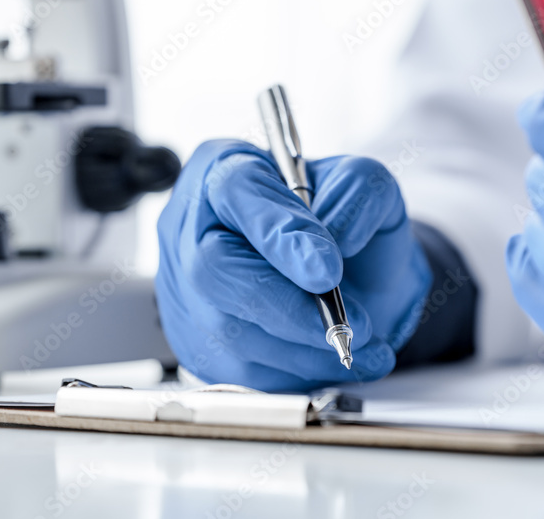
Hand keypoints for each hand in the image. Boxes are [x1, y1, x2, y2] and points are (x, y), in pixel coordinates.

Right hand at [155, 140, 432, 391]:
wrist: (327, 270)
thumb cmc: (334, 218)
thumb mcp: (361, 183)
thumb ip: (356, 193)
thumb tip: (333, 247)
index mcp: (224, 169)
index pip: (236, 191)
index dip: (279, 235)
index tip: (327, 270)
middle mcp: (189, 226)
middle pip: (213, 268)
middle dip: (286, 305)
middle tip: (347, 325)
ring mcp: (182, 287)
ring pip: (226, 328)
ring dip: (301, 349)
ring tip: (361, 347)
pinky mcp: (193, 340)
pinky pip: (234, 370)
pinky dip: (292, 373)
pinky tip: (329, 363)